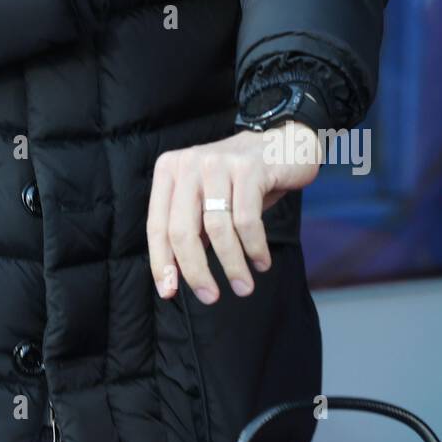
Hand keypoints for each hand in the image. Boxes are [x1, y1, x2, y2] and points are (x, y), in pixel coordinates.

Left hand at [146, 123, 322, 303]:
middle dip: (195, 271)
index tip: (168, 292)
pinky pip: (247, 221)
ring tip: (243, 286)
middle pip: (182, 230)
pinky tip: (261, 261)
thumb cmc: (240, 180)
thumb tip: (174, 276)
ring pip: (217, 229)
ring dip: (232, 265)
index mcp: (169, 171)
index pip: (157, 225)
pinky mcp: (249, 168)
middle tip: (210, 297)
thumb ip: (190, 227)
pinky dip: (254, 248)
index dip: (161, 262)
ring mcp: (218, 163)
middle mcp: (189, 164)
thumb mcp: (207, 199)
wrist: (283, 144)